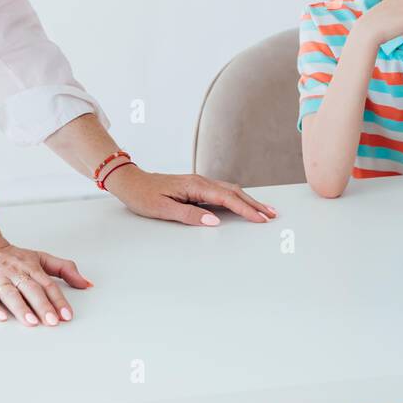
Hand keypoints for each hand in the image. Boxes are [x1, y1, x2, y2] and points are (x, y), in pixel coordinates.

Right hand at [0, 229, 91, 327]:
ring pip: (9, 293)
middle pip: (31, 290)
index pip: (48, 285)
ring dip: (21, 308)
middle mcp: (14, 272)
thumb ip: (64, 269)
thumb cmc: (10, 256)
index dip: (58, 300)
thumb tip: (86, 283)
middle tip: (52, 322)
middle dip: (43, 306)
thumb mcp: (40, 257)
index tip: (67, 315)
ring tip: (31, 322)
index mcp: (30, 267)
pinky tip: (0, 317)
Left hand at [102, 164, 276, 226]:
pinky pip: (223, 192)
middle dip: (254, 204)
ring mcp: (200, 183)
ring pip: (231, 191)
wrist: (131, 182)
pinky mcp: (197, 187)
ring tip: (264, 210)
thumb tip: (215, 221)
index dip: (246, 209)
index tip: (261, 218)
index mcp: (195, 186)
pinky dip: (237, 198)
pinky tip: (243, 204)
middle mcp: (201, 181)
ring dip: (249, 200)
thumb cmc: (144, 196)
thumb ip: (190, 215)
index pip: (227, 198)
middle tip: (272, 215)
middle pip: (234, 192)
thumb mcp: (164, 209)